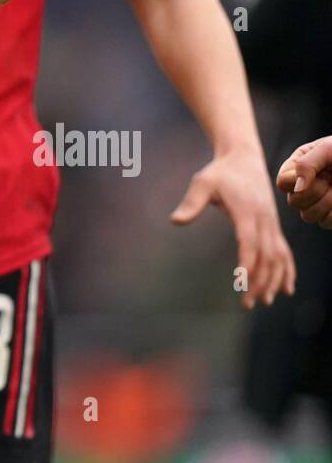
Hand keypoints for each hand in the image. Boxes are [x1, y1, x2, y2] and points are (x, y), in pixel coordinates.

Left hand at [170, 146, 295, 307]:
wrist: (244, 159)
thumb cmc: (221, 173)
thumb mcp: (202, 183)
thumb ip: (191, 202)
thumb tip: (175, 221)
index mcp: (246, 211)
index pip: (249, 242)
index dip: (247, 262)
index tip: (241, 282)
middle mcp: (264, 220)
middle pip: (266, 255)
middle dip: (258, 280)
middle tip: (246, 303)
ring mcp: (272, 224)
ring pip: (278, 257)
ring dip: (274, 280)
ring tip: (264, 301)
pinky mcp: (274, 227)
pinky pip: (284, 251)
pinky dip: (287, 270)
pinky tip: (286, 289)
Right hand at [277, 136, 331, 227]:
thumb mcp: (326, 149)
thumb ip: (307, 164)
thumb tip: (298, 188)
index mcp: (298, 167)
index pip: (282, 182)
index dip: (295, 182)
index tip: (317, 175)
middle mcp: (304, 186)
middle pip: (293, 202)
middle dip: (314, 192)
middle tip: (330, 180)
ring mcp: (317, 202)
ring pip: (308, 216)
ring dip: (326, 203)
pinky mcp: (330, 214)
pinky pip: (325, 222)